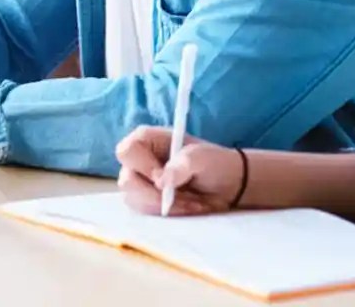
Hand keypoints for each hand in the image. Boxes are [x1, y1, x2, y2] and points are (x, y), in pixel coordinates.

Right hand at [115, 126, 243, 216]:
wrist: (227, 185)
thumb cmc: (214, 163)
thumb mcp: (203, 158)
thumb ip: (182, 164)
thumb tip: (161, 181)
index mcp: (147, 140)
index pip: (127, 151)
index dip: (142, 167)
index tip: (163, 179)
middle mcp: (138, 160)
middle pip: (127, 180)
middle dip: (154, 195)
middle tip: (180, 197)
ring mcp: (140, 182)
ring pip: (133, 200)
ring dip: (163, 206)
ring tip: (190, 202)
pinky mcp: (145, 201)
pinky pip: (144, 212)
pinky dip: (166, 214)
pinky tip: (185, 207)